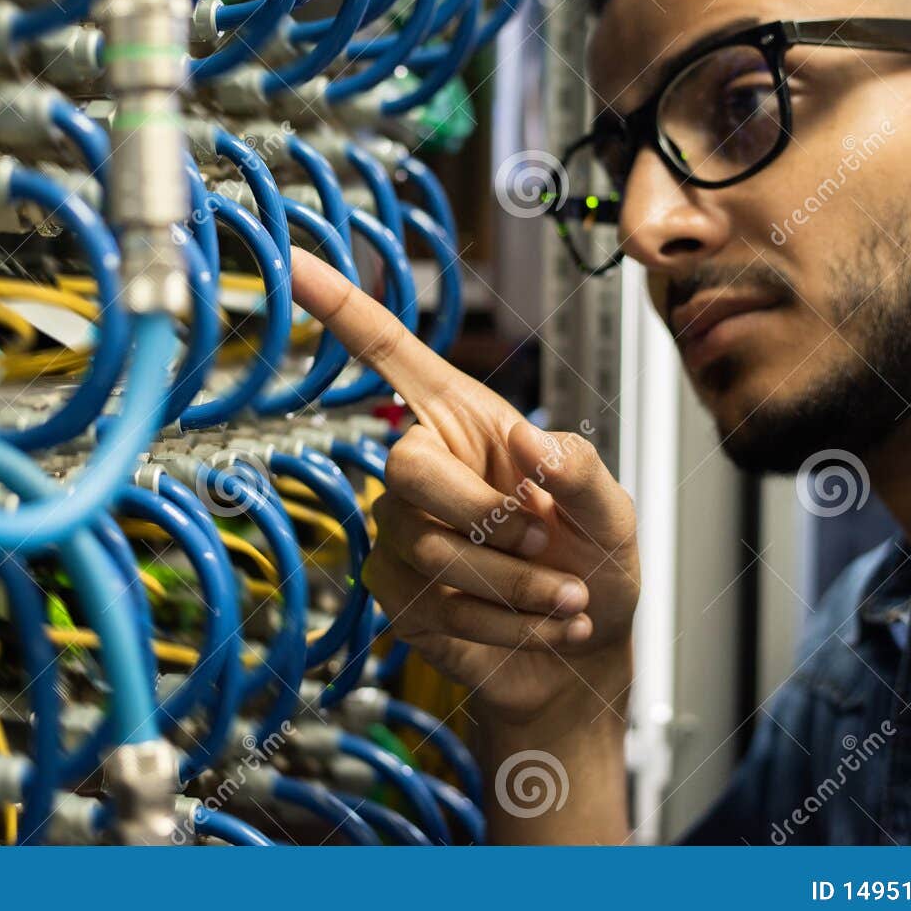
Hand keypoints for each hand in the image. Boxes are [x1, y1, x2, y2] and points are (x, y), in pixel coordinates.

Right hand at [291, 249, 640, 723]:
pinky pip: (438, 609)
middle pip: (405, 469)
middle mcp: (420, 469)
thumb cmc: (596, 561)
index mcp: (464, 420)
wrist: (588, 650)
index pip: (390, 353)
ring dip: (520, 586)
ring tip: (571, 599)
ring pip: (431, 553)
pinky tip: (549, 626)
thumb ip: (582, 473)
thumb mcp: (614, 511)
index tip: (295, 261)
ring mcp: (399, 534)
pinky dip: (511, 626)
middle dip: (486, 516)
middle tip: (546, 539)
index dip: (342, 308)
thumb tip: (529, 443)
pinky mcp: (396, 597)